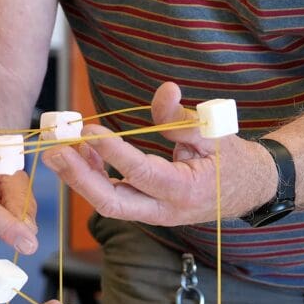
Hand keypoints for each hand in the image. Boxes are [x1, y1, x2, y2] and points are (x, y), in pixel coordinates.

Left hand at [40, 83, 273, 226]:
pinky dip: (92, 176)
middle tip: (56, 149)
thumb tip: (164, 90)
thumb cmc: (231, 159)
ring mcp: (152, 214)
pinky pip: (113, 196)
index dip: (113, 152)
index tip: (90, 129)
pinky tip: (79, 152)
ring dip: (79, 176)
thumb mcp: (214, 133)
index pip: (141, 173)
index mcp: (184, 191)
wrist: (248, 189)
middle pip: (112, 202)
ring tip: (59, 147)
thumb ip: (183, 117)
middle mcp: (164, 210)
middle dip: (79, 177)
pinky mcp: (145, 209)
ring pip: (107, 202)